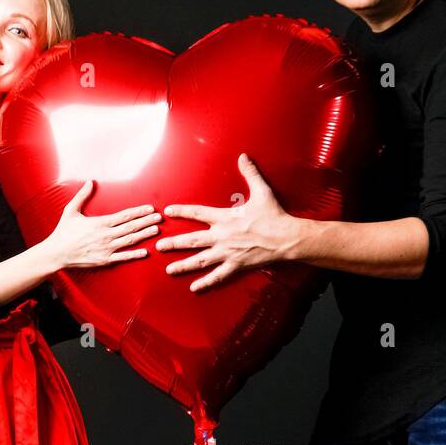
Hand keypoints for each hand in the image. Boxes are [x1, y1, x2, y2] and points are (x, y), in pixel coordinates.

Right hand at [43, 180, 159, 270]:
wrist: (56, 253)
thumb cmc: (63, 232)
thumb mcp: (71, 210)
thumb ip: (82, 196)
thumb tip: (89, 181)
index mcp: (100, 222)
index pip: (125, 215)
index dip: (139, 211)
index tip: (151, 208)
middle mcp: (106, 235)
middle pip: (131, 226)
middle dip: (147, 221)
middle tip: (160, 217)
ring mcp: (107, 248)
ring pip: (130, 240)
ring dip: (145, 235)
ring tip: (157, 230)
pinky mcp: (105, 260)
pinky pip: (123, 257)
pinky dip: (135, 254)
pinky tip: (146, 251)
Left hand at [156, 154, 296, 291]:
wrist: (286, 238)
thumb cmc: (274, 215)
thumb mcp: (262, 191)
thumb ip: (250, 173)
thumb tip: (243, 156)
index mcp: (225, 218)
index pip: (197, 212)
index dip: (181, 211)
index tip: (167, 212)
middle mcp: (222, 236)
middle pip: (192, 240)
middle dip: (174, 243)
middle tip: (158, 246)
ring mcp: (228, 253)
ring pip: (200, 260)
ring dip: (183, 265)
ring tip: (169, 270)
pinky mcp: (236, 265)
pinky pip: (218, 276)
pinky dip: (206, 283)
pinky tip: (194, 288)